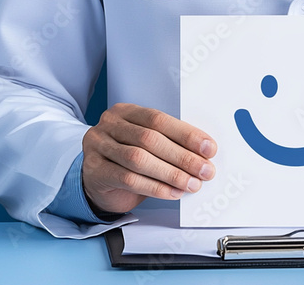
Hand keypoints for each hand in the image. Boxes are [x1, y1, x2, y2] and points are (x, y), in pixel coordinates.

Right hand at [82, 103, 216, 213]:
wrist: (96, 181)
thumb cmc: (125, 160)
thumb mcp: (144, 144)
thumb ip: (167, 144)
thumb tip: (203, 155)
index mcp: (125, 112)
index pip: (158, 119)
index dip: (185, 134)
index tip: (208, 148)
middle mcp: (109, 125)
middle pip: (150, 139)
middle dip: (182, 156)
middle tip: (205, 170)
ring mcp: (98, 146)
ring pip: (139, 159)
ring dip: (171, 173)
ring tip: (191, 183)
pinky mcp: (95, 170)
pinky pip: (128, 179)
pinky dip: (155, 187)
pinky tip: (172, 192)